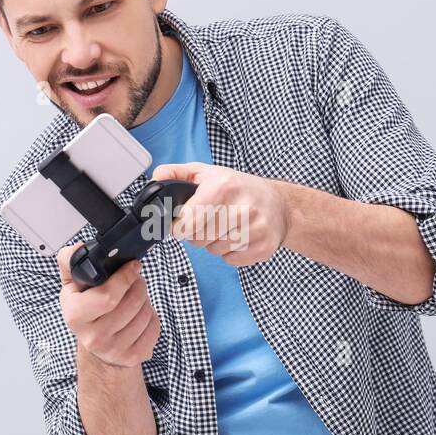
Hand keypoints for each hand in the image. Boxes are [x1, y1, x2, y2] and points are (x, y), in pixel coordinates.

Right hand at [56, 246, 159, 367]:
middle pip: (132, 302)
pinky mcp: (133, 357)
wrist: (96, 346)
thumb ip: (71, 261)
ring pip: (145, 313)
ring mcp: (114, 350)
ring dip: (145, 300)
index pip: (108, 296)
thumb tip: (78, 248)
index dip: (125, 277)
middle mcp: (93, 337)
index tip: (133, 266)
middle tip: (135, 281)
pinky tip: (140, 315)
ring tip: (134, 298)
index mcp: (76, 316)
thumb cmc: (86, 311)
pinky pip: (154, 327)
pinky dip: (152, 316)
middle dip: (138, 285)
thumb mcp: (73, 285)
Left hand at [150, 162, 290, 266]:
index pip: (188, 222)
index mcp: (223, 187)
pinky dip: (229, 252)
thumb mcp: (207, 173)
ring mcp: (255, 230)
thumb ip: (176, 174)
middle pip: (198, 239)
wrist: (280, 204)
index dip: (181, 226)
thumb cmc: (240, 188)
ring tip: (227, 226)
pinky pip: (230, 260)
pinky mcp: (263, 248)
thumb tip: (155, 179)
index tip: (184, 222)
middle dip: (198, 233)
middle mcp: (242, 208)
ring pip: (213, 251)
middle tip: (210, 221)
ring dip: (214, 243)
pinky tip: (239, 236)